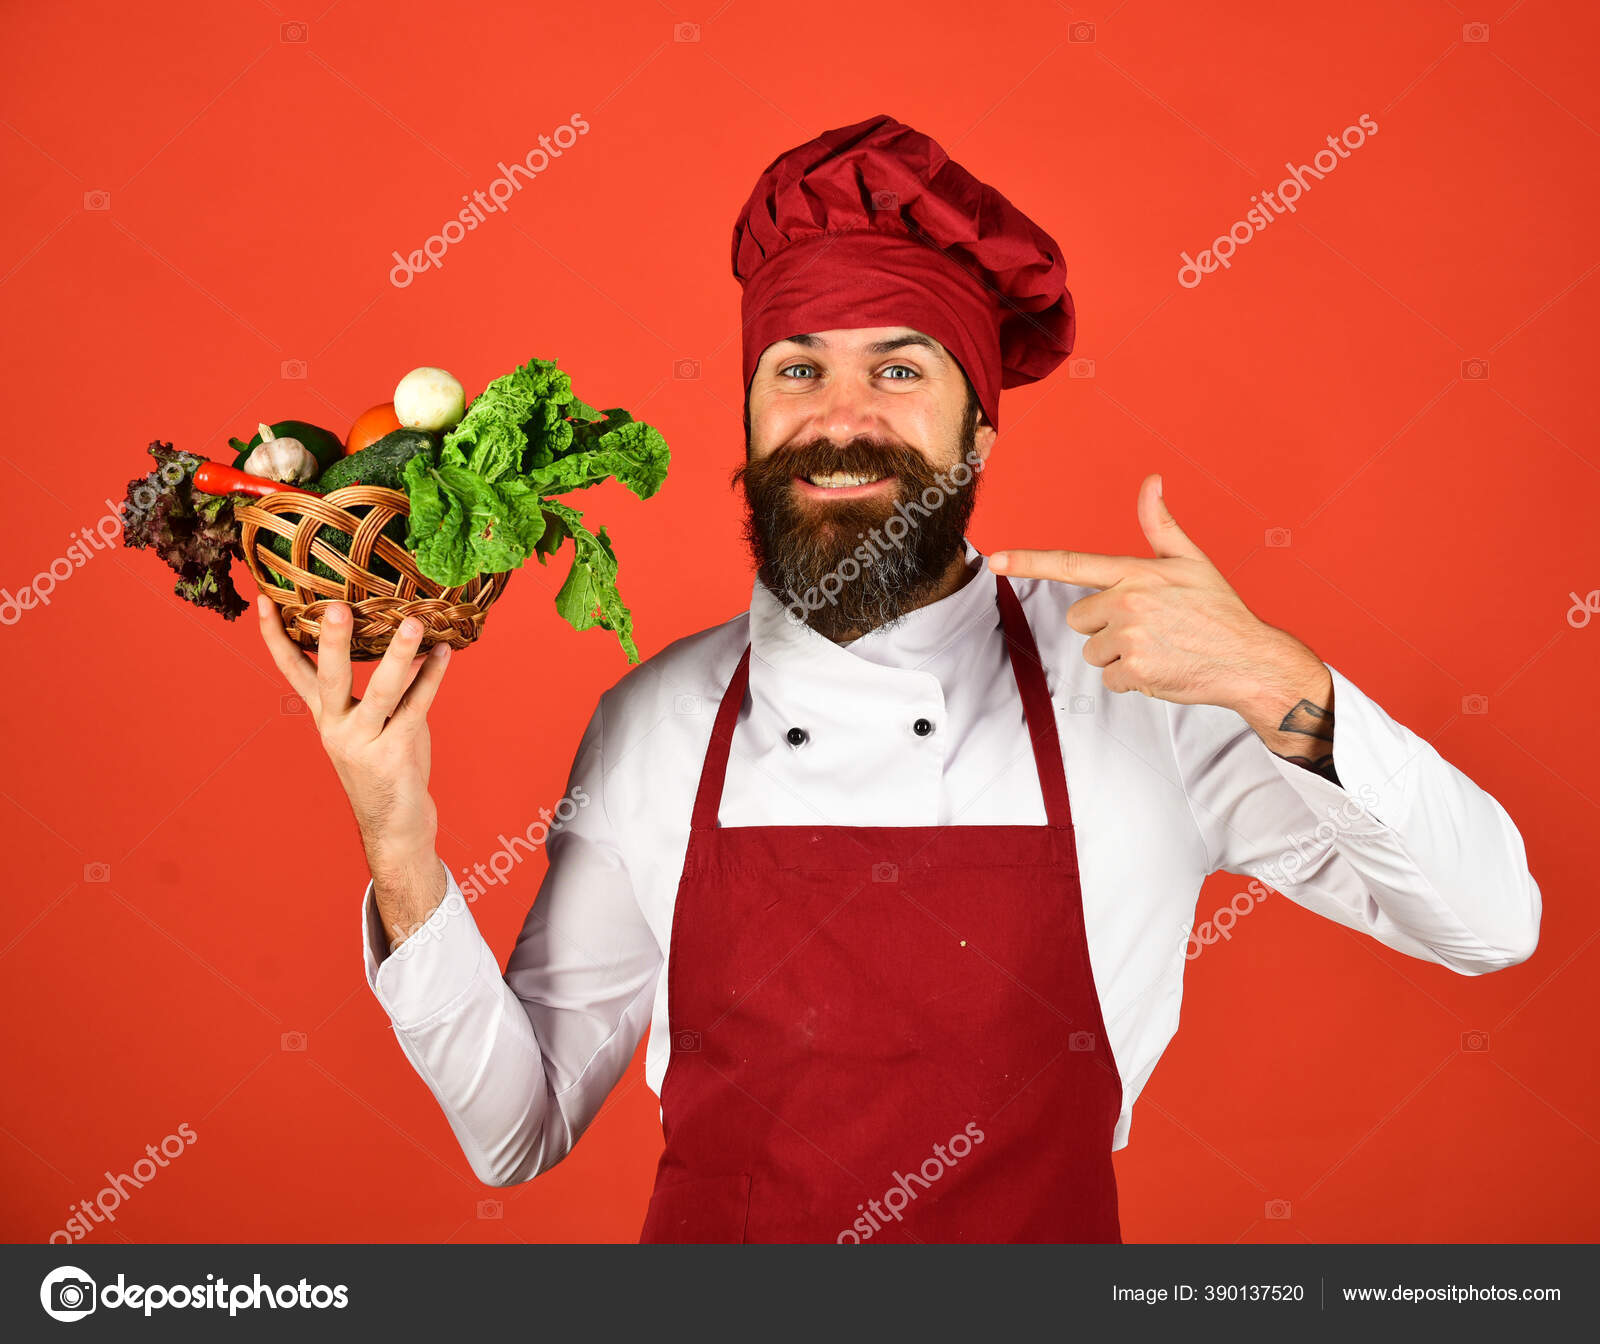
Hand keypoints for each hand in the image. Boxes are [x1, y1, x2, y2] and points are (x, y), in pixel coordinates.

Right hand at [257, 597, 452, 944]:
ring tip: (413, 622)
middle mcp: (336, 727)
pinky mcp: (395, 753)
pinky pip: (416, 708)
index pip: (292, 669)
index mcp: (324, 714)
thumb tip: (405, 639)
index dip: (276, 636)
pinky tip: (444, 653)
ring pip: (381, 692)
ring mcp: (364, 742)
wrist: (394, 826)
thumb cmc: (387, 765)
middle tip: (336, 606)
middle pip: (329, 678)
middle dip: (331, 642)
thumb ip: (384, 686)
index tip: (264, 600)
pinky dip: (432, 678)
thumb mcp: (375, 723)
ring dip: (398, 656)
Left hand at [988, 474, 1326, 719]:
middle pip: (1079, 619)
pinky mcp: (1134, 671)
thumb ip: (1161, 524)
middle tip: (1147, 628)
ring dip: (1118, 656)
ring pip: (1092, 652)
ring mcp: (1129, 638)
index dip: (1029, 561)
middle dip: (1104, 627)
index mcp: (1136, 573)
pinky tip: (1161, 669)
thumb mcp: (1191, 561)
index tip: (995, 560)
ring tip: (1158, 649)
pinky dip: (1131, 681)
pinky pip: (1109, 680)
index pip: (1072, 564)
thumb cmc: (1219, 611)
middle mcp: (1128, 601)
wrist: (1249, 660)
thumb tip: (1151, 481)